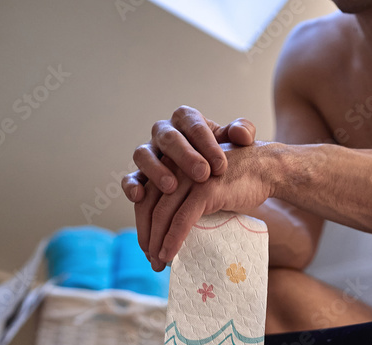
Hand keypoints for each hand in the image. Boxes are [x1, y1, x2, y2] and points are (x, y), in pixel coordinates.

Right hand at [122, 105, 255, 202]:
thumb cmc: (219, 157)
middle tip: (202, 175)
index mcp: (186, 120)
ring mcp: (149, 154)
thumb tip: (242, 135)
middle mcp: (164, 133)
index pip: (193, 124)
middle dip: (185, 156)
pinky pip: (130, 178)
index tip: (221, 166)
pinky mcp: (139, 176)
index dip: (206, 144)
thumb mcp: (233, 143)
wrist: (208, 176)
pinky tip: (139, 198)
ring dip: (156, 170)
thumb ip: (241, 132)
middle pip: (168, 138)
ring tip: (173, 188)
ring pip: (143, 154)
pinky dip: (131, 186)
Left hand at [138, 142, 273, 268]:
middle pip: (148, 206)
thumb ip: (189, 202)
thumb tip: (178, 234)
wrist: (266, 168)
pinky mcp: (204, 189)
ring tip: (158, 262)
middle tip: (150, 259)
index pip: (146, 197)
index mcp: (171, 166)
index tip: (149, 247)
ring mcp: (188, 177)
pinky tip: (168, 255)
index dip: (143, 224)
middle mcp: (174, 168)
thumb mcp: (206, 191)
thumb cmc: (237, 182)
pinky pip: (181, 219)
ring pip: (162, 214)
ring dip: (156, 243)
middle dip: (146, 236)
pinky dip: (172, 239)